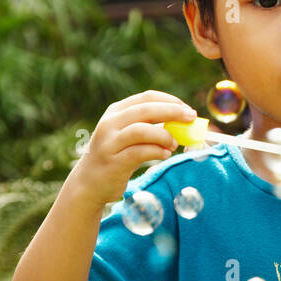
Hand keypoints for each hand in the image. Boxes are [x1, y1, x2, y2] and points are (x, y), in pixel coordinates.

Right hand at [71, 90, 196, 206]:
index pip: (147, 97)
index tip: (187, 109)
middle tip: (191, 118)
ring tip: (174, 144)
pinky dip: (156, 151)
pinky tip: (165, 154)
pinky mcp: (113, 161)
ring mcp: (110, 142)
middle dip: (173, 112)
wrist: (89, 183)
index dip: (170, 101)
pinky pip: (139, 152)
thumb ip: (148, 127)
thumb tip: (183, 124)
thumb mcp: (127, 135)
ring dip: (164, 135)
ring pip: (141, 130)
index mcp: (116, 111)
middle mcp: (110, 123)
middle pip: (146, 110)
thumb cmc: (116, 157)